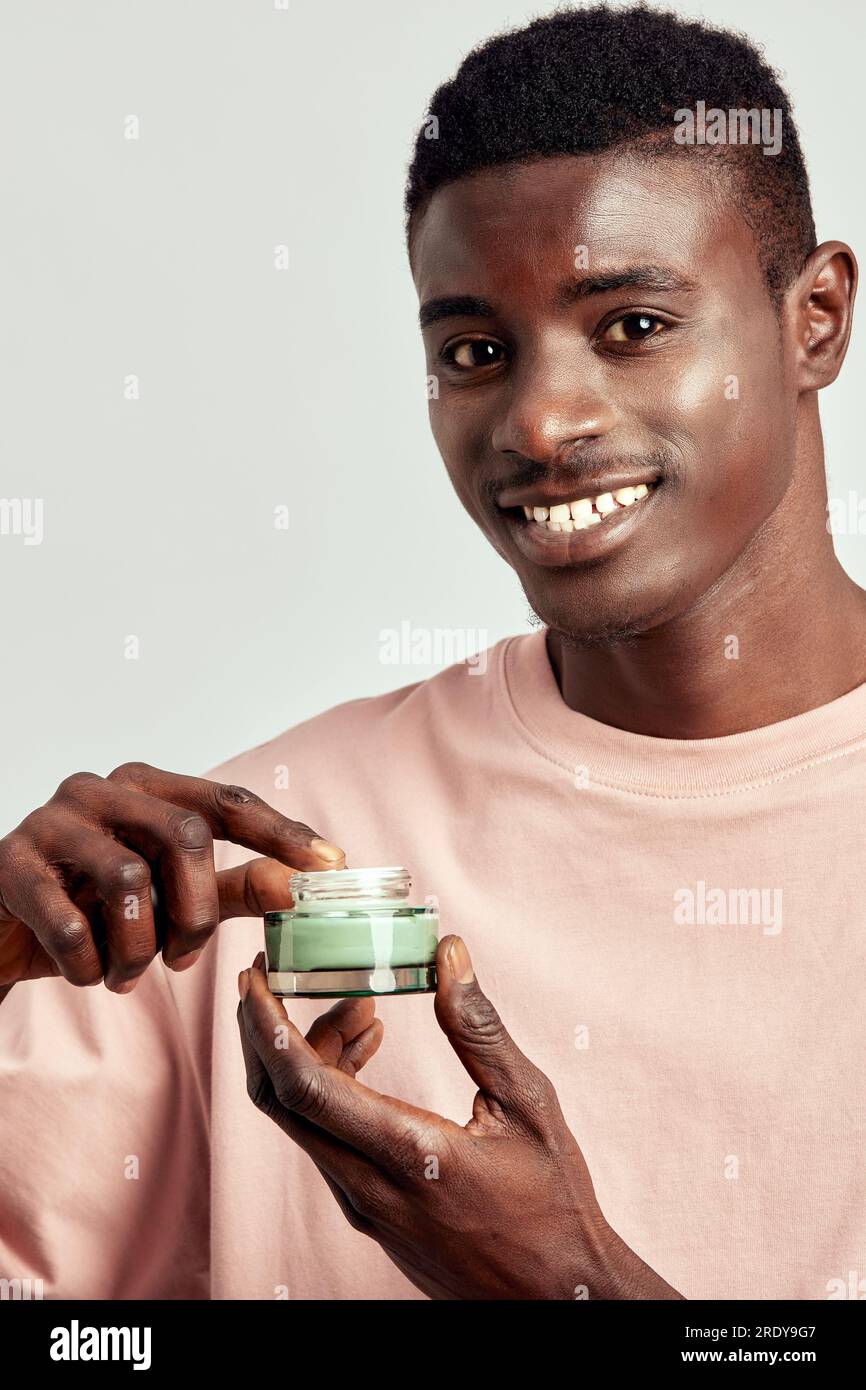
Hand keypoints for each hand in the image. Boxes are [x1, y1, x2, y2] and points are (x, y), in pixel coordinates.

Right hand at [0, 762, 345, 993]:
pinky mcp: (10, 864)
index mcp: (146, 786)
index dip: (280, 833)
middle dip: (196, 911)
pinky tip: (87, 972)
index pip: (226, 801)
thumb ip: (234, 886)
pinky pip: (71, 925)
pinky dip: (90, 965)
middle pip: (183, 838)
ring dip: (139, 947)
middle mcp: (100, 790)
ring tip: (127, 972)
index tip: (331, 865)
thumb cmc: (92, 907)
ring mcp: (50, 821)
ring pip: (128, 881)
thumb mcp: (168, 896)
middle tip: (186, 958)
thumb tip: (303, 883)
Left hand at [237, 936, 683, 1299]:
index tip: (255, 974)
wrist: (557, 1298)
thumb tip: (448, 955)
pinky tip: (368, 1049)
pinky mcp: (371, 1215)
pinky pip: (327, 1140)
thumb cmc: (553, 1205)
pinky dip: (330, 1087)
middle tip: (282, 973)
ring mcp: (364, 1208)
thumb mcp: (529, 1105)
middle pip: (280, 1102)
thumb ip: (480, 1029)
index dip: (266, 1026)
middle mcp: (368, 1189)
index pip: (302, 1087)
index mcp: (406, 1156)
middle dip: (268, 1029)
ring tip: (358, 1005)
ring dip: (309, 1054)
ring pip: (303, 1120)